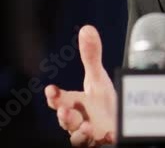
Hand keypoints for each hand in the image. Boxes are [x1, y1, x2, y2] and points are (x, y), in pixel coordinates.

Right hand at [45, 25, 116, 145]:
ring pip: (78, 138)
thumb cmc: (100, 103)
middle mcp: (77, 121)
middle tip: (65, 111)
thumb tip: (87, 28)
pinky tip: (109, 135)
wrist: (114, 124)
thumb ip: (91, 56)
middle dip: (64, 117)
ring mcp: (87, 135)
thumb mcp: (98, 79)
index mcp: (73, 104)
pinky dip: (103, 141)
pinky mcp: (99, 143)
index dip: (54, 96)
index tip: (51, 90)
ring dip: (80, 133)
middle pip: (66, 121)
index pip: (59, 100)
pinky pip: (98, 145)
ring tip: (88, 127)